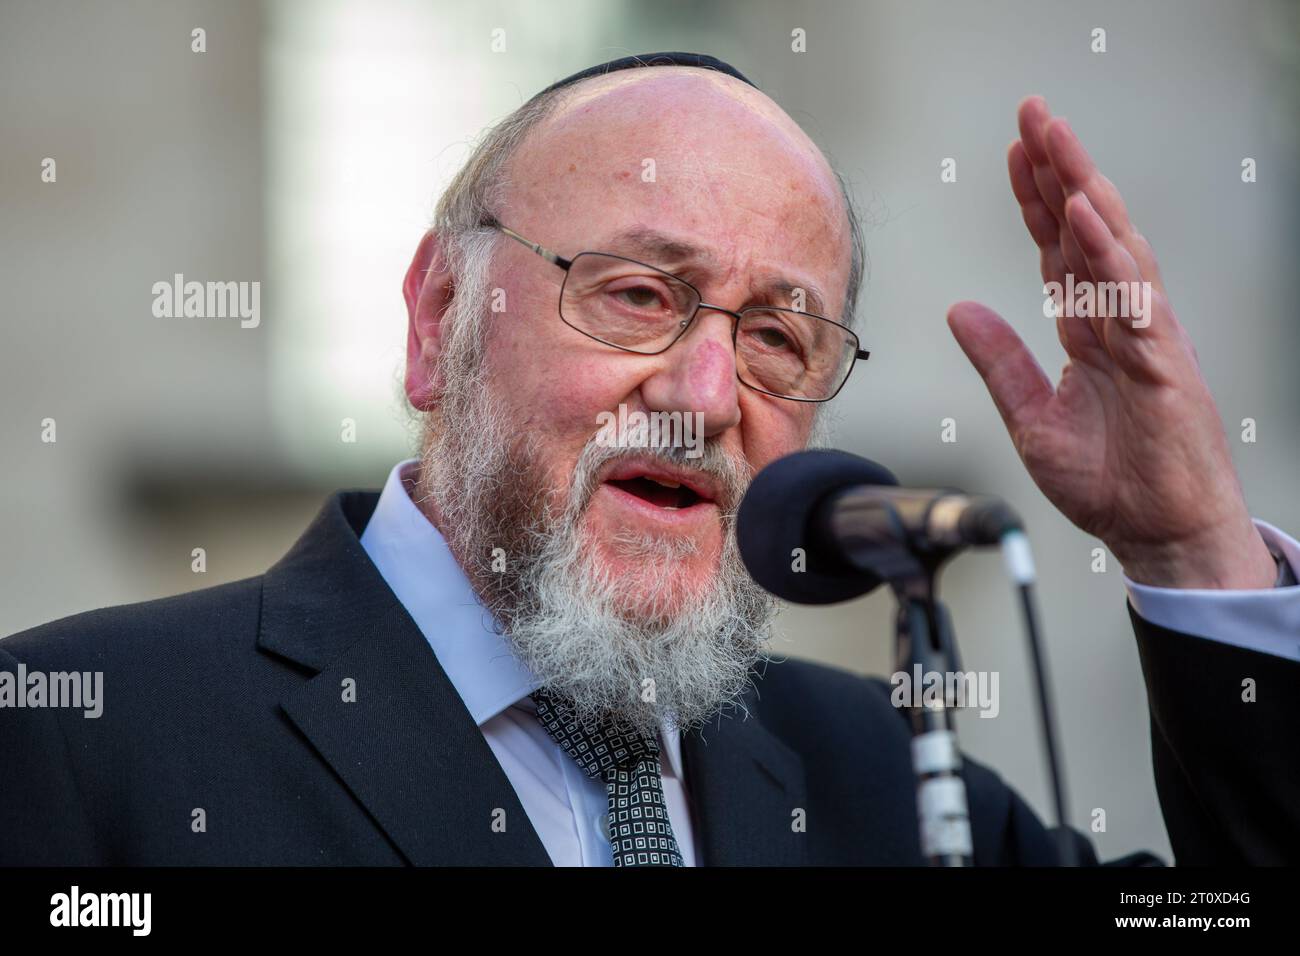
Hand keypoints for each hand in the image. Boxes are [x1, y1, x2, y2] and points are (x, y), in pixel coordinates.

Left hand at [947, 95, 1274, 589]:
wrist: (1154, 532)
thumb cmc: (1108, 480)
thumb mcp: (1030, 416)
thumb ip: (999, 360)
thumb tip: (959, 309)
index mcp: (1089, 329)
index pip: (1058, 248)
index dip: (1037, 200)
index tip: (1014, 153)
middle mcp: (1118, 320)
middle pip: (1087, 230)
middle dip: (1060, 170)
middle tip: (1036, 114)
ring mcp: (1144, 336)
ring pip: (1114, 246)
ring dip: (1085, 189)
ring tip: (1057, 139)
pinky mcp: (1163, 362)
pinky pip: (1134, 296)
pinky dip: (1108, 253)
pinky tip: (1085, 214)